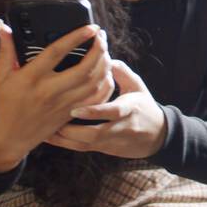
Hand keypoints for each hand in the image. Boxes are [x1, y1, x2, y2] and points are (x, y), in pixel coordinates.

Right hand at [0, 20, 113, 172]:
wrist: (8, 138)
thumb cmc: (4, 104)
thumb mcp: (1, 75)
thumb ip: (6, 48)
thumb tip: (2, 25)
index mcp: (31, 77)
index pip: (57, 52)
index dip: (76, 37)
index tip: (90, 28)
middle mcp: (50, 91)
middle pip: (85, 69)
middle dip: (99, 50)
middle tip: (101, 36)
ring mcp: (63, 104)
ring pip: (94, 84)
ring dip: (105, 65)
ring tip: (105, 51)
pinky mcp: (71, 113)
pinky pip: (96, 99)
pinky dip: (105, 85)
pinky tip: (106, 73)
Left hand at [44, 59, 167, 158]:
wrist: (159, 136)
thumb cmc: (145, 107)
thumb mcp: (138, 86)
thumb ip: (121, 71)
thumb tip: (105, 57)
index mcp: (130, 109)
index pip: (113, 111)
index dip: (94, 112)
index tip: (75, 109)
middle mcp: (121, 127)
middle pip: (96, 133)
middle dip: (73, 130)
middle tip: (53, 120)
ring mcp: (112, 141)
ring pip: (86, 144)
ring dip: (65, 138)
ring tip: (47, 129)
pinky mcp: (105, 149)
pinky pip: (83, 148)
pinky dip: (66, 144)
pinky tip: (51, 137)